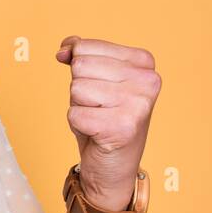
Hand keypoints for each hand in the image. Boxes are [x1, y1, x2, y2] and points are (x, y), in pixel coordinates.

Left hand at [55, 34, 160, 208]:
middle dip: (79, 88)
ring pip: (76, 89)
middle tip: (98, 107)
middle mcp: (148, 81)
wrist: (113, 165)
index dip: (80, 69)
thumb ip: (79, 55)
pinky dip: (78, 125)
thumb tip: (64, 50)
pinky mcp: (122, 127)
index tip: (100, 88)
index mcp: (144, 62)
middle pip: (80, 66)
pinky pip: (74, 114)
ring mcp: (138, 104)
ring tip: (98, 118)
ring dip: (79, 106)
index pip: (85, 47)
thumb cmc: (103, 117)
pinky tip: (97, 133)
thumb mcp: (92, 79)